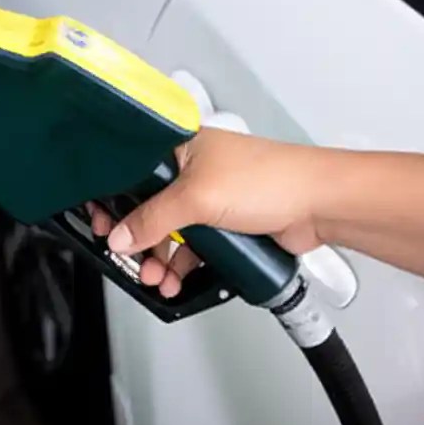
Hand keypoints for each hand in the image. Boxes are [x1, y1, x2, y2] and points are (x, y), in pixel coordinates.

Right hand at [87, 128, 327, 296]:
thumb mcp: (197, 197)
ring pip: (171, 231)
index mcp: (182, 147)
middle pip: (149, 207)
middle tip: (131, 258)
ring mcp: (210, 197)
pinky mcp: (226, 223)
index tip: (104, 224)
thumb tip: (122, 235)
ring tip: (158, 277)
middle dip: (139, 239)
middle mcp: (194, 170)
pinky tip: (178, 278)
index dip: (114, 199)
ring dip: (160, 257)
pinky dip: (183, 263)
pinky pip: (193, 245)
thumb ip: (152, 219)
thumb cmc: (271, 178)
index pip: (133, 171)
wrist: (319, 205)